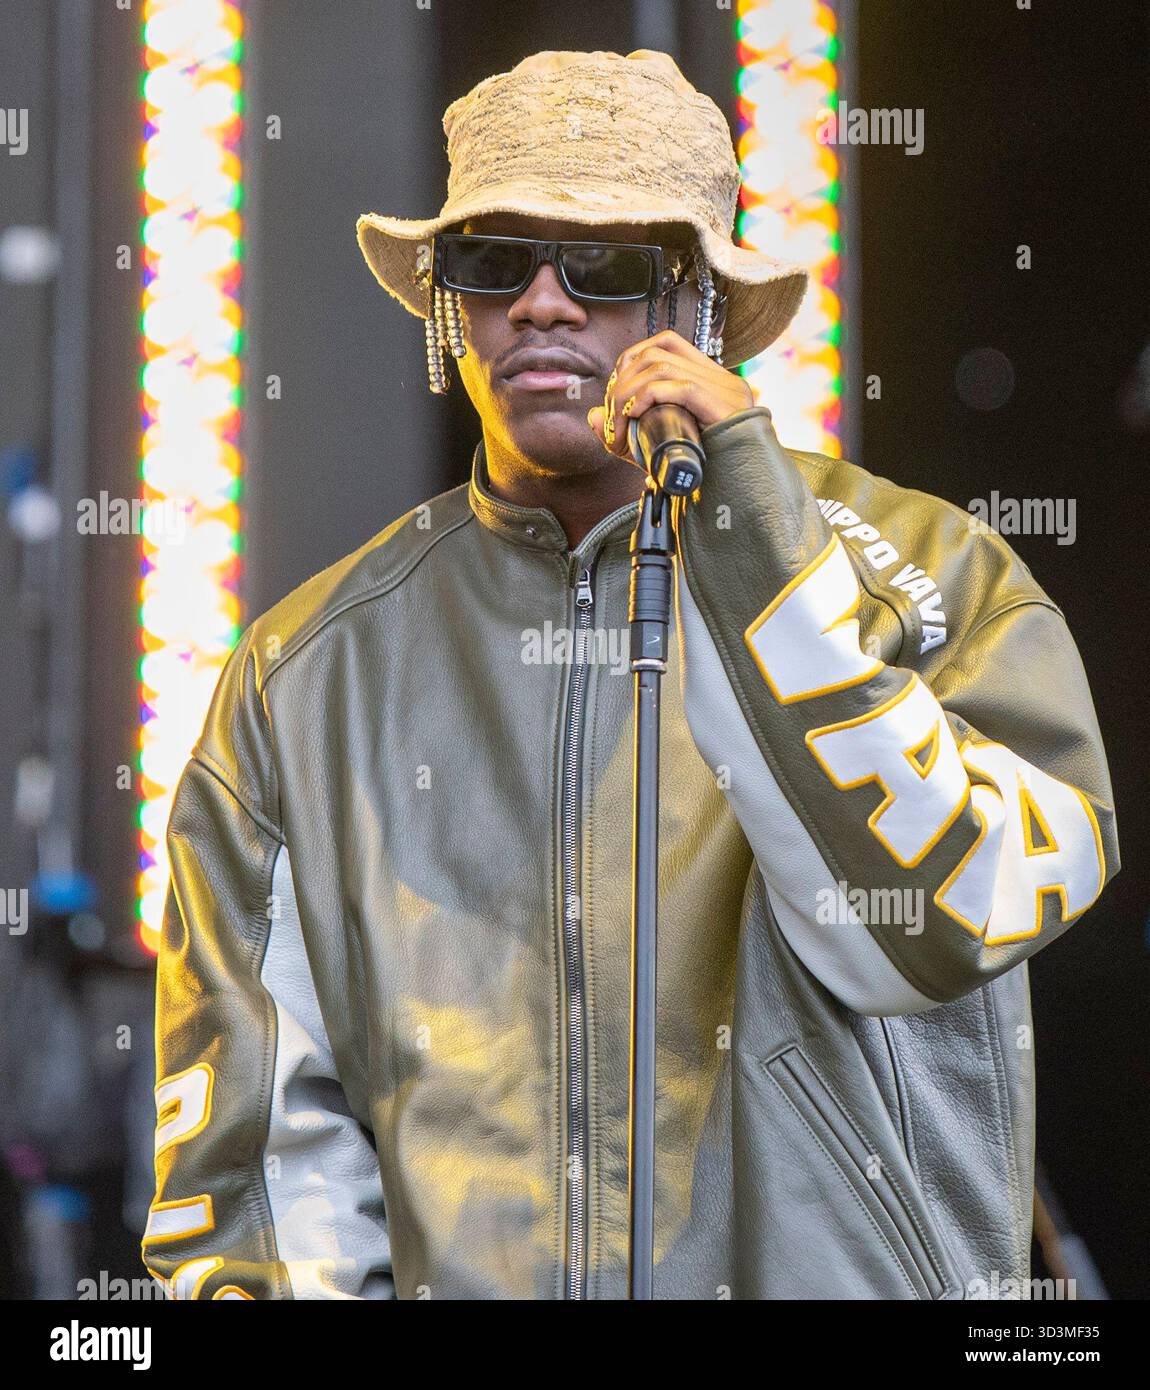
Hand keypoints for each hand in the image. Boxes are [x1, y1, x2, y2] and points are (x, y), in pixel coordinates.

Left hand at [586, 329, 753, 462]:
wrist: (740, 491)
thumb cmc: (702, 472)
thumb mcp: (657, 447)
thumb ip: (627, 431)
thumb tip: (592, 416)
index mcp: (710, 378)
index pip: (665, 343)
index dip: (630, 360)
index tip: (615, 394)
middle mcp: (719, 377)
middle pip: (654, 353)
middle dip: (621, 383)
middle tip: (610, 419)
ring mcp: (724, 389)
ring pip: (659, 366)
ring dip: (626, 394)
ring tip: (618, 426)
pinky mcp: (723, 406)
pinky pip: (677, 387)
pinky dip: (646, 397)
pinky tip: (634, 417)